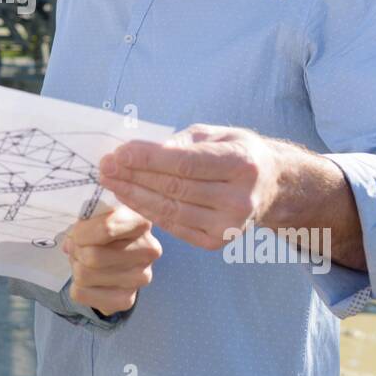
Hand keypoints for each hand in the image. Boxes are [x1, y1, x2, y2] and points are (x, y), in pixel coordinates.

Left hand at [63, 204, 161, 315]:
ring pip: (84, 275)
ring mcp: (140, 278)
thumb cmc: (103, 232)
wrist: (116, 256)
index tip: (76, 234)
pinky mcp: (127, 300)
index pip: (106, 229)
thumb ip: (85, 222)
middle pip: (92, 256)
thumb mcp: (96, 216)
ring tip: (82, 261)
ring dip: (75, 267)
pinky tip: (88, 280)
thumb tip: (72, 243)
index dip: (81, 232)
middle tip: (76, 248)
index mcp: (140, 223)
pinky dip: (76, 286)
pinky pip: (80, 293)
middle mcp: (147, 252)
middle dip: (76, 251)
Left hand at [97, 124, 281, 249]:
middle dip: (134, 176)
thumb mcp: (215, 134)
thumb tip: (138, 152)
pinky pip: (172, 225)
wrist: (270, 187)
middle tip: (105, 165)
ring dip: (133, 195)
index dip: (148, 159)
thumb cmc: (237, 154)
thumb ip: (180, 142)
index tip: (119, 152)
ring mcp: (228, 225)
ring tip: (110, 180)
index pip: (185, 163)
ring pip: (170, 209)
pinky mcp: (216, 241)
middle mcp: (239, 198)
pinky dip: (146, 211)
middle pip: (174, 187)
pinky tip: (128, 197)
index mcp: (241, 164)